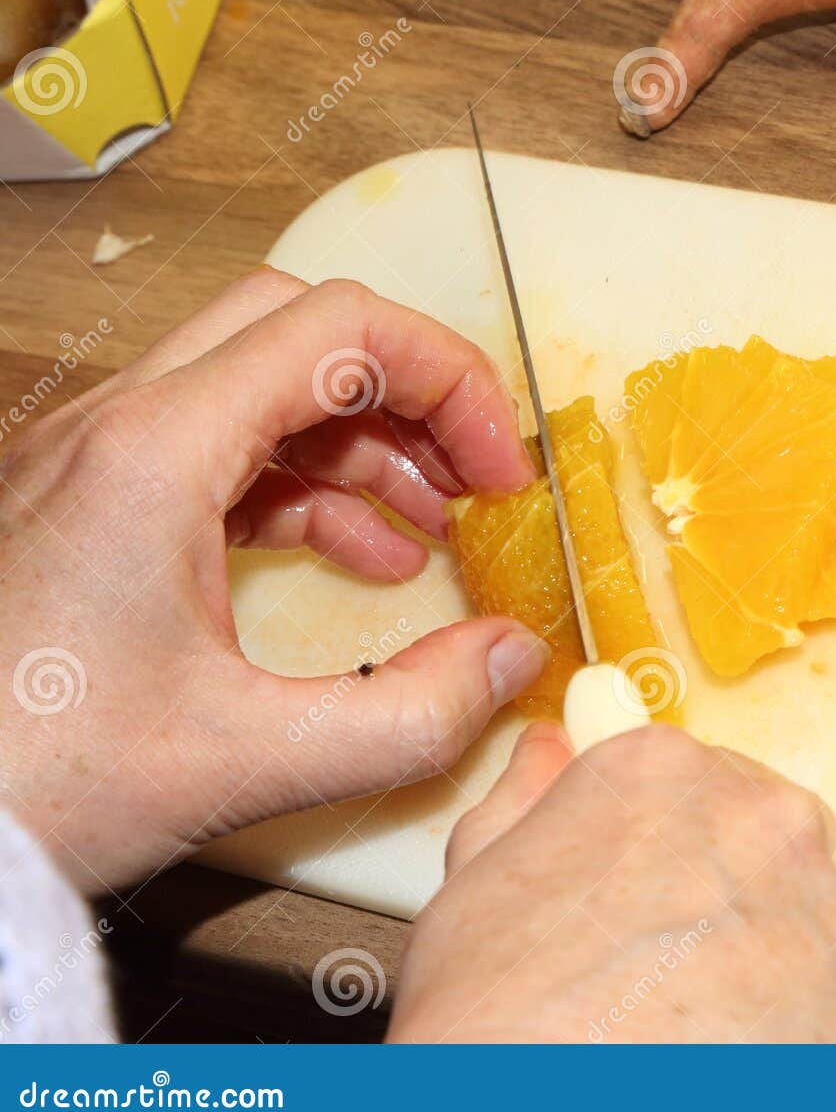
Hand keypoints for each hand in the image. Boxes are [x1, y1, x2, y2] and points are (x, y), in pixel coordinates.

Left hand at [0, 269, 547, 891]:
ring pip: (259, 384)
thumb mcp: (246, 761)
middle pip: (300, 331)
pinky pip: (220, 450)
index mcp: (154, 453)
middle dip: (411, 393)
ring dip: (363, 438)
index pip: (342, 330)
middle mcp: (115, 428)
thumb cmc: (25, 782)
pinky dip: (306, 483)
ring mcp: (90, 459)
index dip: (451, 380)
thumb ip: (411, 716)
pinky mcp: (84, 504)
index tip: (501, 469)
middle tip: (475, 475)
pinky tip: (358, 555)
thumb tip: (510, 659)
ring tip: (435, 523)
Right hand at [388, 724, 835, 1042]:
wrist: (538, 1111)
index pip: (707, 786)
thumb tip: (550, 751)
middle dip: (747, 910)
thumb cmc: (495, 1018)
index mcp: (671, 775)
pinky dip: (835, 1055)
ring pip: (834, 942)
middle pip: (781, 853)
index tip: (661, 904)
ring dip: (793, 985)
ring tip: (716, 1045)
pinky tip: (771, 1076)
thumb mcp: (473, 887)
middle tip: (682, 988)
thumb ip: (528, 800)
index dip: (681, 854)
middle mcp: (771, 825)